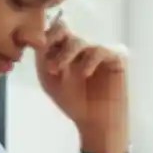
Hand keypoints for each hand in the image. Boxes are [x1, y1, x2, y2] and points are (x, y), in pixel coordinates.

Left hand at [36, 19, 128, 145]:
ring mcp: (97, 51)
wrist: (97, 122)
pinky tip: (85, 74)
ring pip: (79, 42)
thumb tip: (38, 39)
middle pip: (63, 29)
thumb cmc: (74, 102)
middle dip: (53, 43)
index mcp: (63, 50)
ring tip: (60, 71)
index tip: (40, 50)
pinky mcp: (115, 58)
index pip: (53, 31)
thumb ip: (42, 59)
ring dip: (66, 55)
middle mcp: (80, 47)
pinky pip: (100, 51)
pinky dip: (89, 61)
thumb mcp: (50, 81)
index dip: (44, 36)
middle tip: (49, 65)